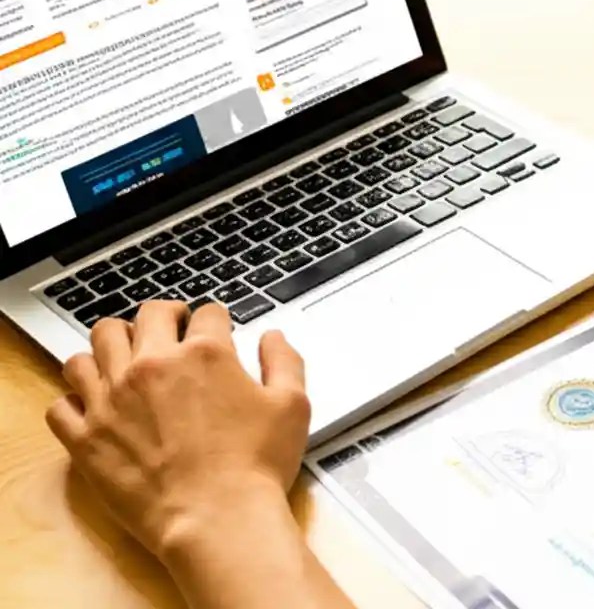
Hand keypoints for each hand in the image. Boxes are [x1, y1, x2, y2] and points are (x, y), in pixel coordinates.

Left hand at [45, 301, 309, 560]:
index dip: (215, 319)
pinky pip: (60, 405)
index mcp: (204, 354)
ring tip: (124, 361)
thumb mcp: (293, 406)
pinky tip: (94, 409)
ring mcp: (112, 400)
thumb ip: (284, 361)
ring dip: (110, 348)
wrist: (217, 519)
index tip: (215, 329)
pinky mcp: (86, 437)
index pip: (206, 313)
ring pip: (92, 348)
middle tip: (171, 329)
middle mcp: (152, 366)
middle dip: (163, 316)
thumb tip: (272, 338)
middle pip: (145, 315)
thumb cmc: (256, 466)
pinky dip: (75, 402)